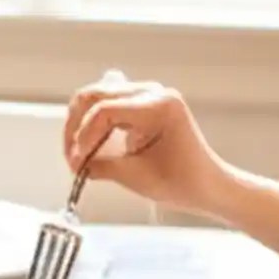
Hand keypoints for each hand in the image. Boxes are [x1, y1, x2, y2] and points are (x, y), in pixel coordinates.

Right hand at [62, 74, 222, 212]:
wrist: (207, 185)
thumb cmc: (182, 182)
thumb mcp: (136, 177)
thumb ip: (100, 165)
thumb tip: (74, 163)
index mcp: (159, 106)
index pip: (105, 111)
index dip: (84, 137)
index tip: (76, 162)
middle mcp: (153, 92)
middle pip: (95, 95)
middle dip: (77, 126)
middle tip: (71, 155)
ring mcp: (149, 95)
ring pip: (97, 96)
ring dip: (81, 123)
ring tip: (78, 151)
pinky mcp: (143, 103)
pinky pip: (108, 103)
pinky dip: (93, 121)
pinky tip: (89, 141)